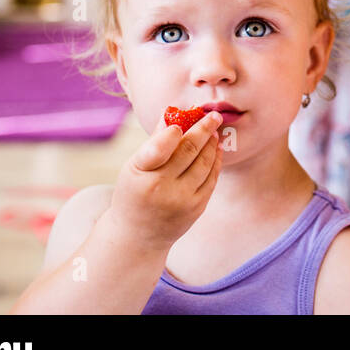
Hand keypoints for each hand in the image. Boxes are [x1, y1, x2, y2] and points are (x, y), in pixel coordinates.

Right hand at [108, 111, 223, 251]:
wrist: (138, 236)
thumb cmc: (134, 193)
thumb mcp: (134, 168)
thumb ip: (155, 142)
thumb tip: (172, 113)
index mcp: (140, 175)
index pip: (158, 149)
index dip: (172, 133)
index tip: (181, 121)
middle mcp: (161, 188)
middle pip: (188, 151)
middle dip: (204, 129)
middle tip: (213, 115)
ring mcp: (181, 200)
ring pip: (204, 163)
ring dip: (212, 143)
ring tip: (214, 130)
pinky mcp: (196, 208)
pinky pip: (211, 178)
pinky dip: (215, 160)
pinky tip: (215, 149)